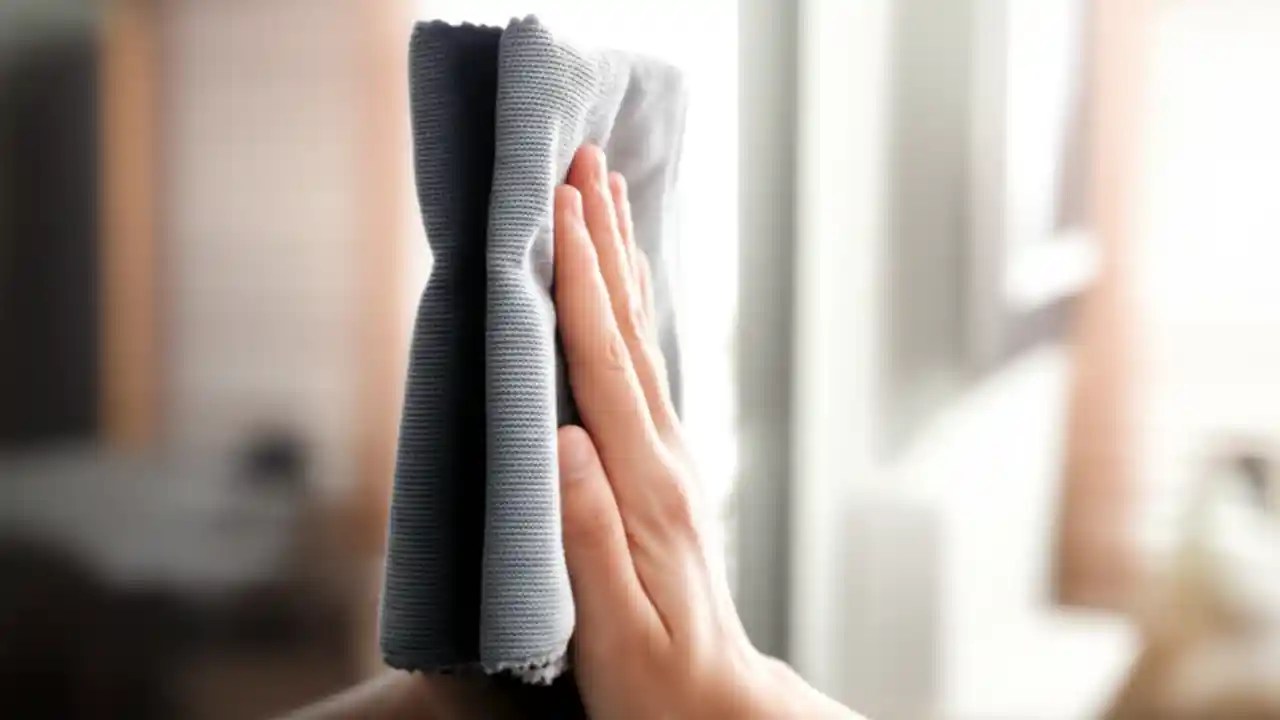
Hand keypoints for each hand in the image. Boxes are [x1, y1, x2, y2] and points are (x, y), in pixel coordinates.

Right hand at [555, 146, 859, 718]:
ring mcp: (669, 459)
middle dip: (604, 245)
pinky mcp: (662, 469)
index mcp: (646, 487)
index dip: (582, 285)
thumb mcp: (615, 626)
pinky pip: (641, 371)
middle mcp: (665, 458)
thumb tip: (564, 439)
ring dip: (622, 266)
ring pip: (640, 342)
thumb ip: (589, 534)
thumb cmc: (657, 678)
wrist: (716, 704)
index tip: (561, 208)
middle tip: (584, 163)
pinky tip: (621, 293)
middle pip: (630, 332)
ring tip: (605, 199)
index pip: (607, 366)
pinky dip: (628, 316)